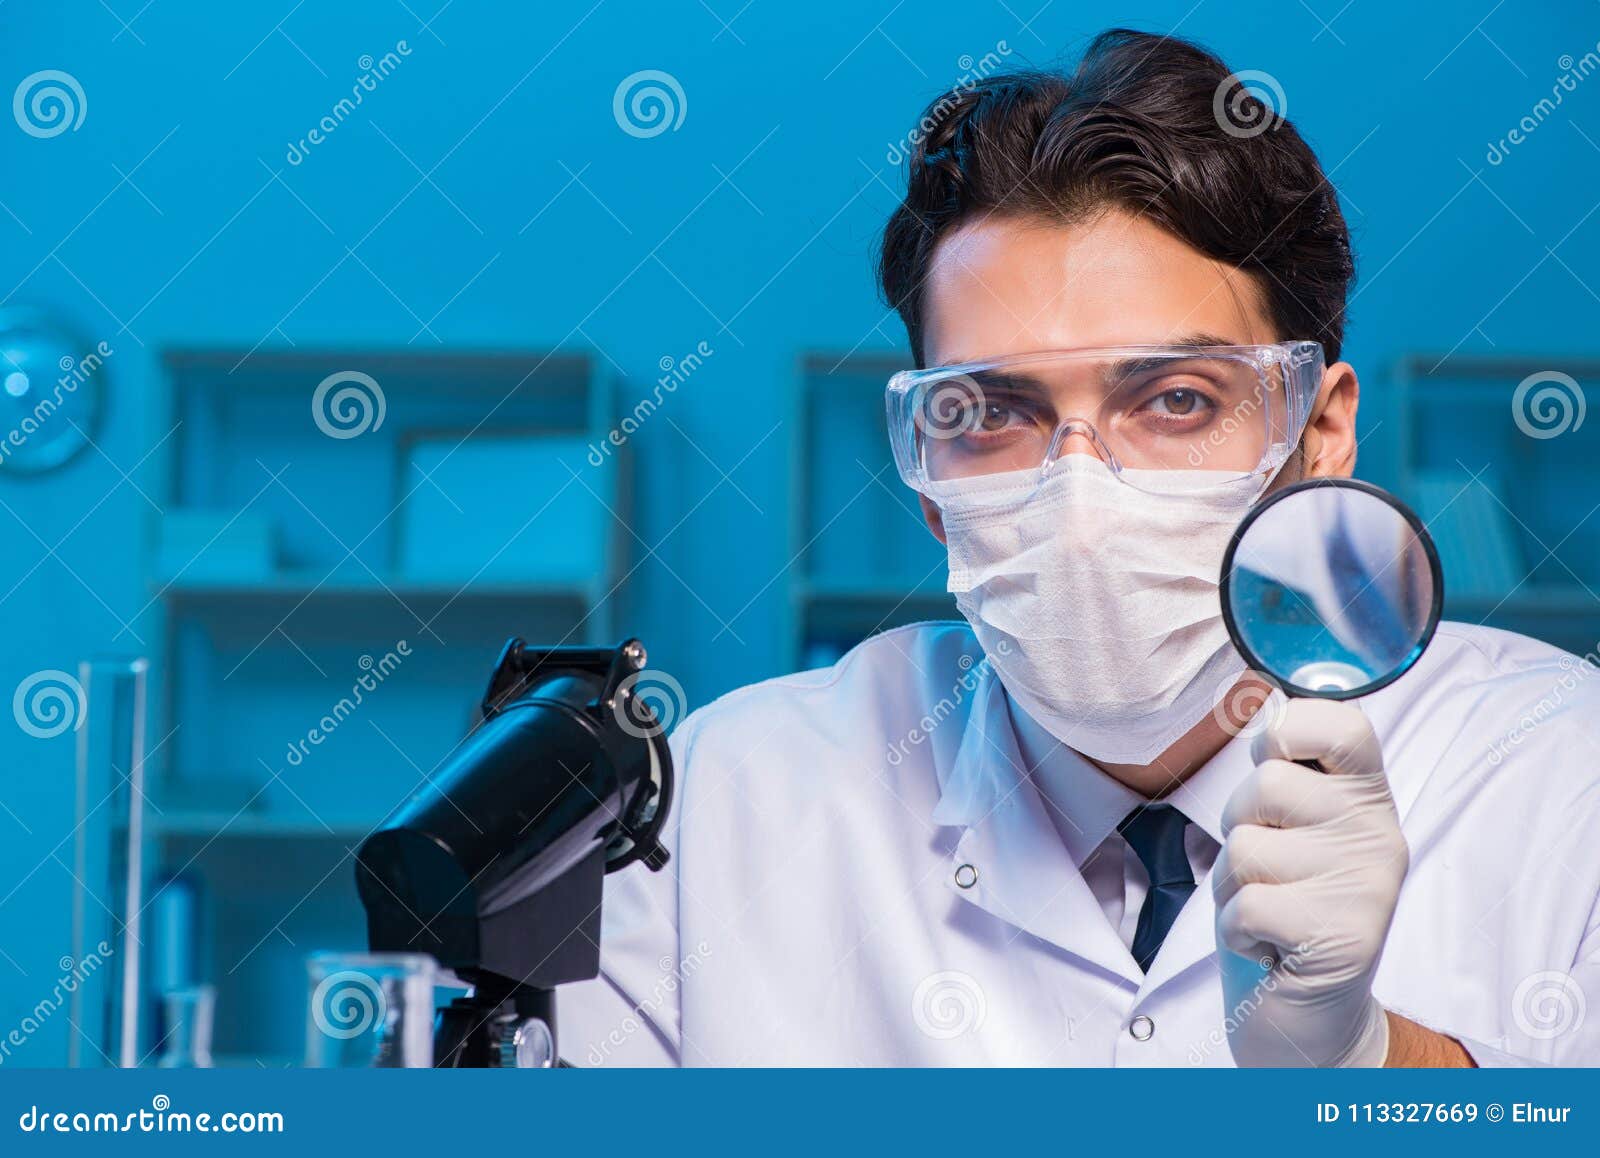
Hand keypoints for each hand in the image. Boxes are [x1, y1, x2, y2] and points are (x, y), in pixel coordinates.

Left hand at [1213, 698, 1408, 1066]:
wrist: (1313, 1017)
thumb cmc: (1288, 908)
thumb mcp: (1294, 830)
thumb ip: (1287, 773)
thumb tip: (1263, 705)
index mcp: (1367, 799)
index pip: (1342, 723)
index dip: (1288, 731)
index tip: (1278, 768)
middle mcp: (1378, 836)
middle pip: (1267, 784)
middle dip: (1240, 826)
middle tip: (1269, 868)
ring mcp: (1365, 888)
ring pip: (1246, 846)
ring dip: (1235, 885)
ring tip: (1271, 911)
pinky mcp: (1342, 938)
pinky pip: (1245, 904)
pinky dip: (1237, 929)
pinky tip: (1270, 946)